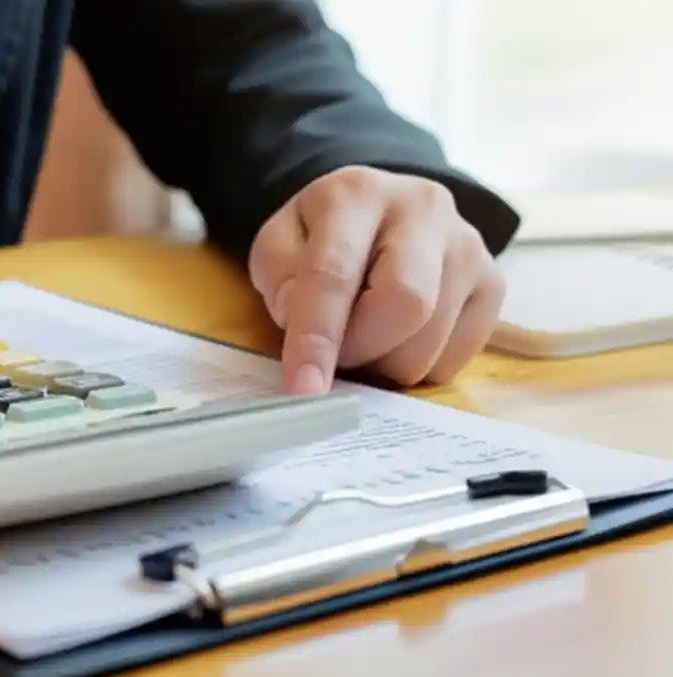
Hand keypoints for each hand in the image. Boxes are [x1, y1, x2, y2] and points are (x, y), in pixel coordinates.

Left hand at [248, 166, 505, 394]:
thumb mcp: (278, 243)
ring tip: (365, 336)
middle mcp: (424, 209)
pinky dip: (416, 365)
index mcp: (357, 194)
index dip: (316, 336)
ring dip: (384, 362)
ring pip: (430, 343)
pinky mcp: (493, 283)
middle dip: (361, 348)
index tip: (303, 387)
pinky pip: (454, 358)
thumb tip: (302, 324)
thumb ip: (279, 277)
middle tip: (336, 352)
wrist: (381, 212)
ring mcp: (468, 246)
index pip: (335, 272)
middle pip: (407, 304)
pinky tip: (398, 336)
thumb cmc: (322, 236)